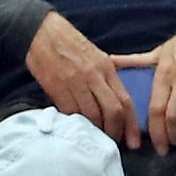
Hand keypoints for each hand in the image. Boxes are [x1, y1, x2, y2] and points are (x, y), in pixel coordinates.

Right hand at [24, 11, 141, 148]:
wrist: (41, 33)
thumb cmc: (70, 45)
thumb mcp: (97, 56)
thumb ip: (107, 78)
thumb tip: (117, 103)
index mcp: (107, 68)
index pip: (126, 100)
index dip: (131, 125)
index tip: (134, 141)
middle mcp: (94, 76)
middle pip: (112, 111)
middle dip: (115, 132)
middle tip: (113, 143)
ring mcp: (75, 83)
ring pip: (92, 116)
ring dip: (95, 131)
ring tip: (95, 138)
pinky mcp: (56, 88)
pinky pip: (70, 113)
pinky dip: (76, 124)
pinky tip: (78, 128)